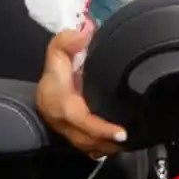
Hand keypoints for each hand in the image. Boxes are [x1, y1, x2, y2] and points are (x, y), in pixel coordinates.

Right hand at [36, 19, 126, 157]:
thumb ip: (68, 40)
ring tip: (127, 143)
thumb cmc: (58, 67)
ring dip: (106, 147)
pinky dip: (101, 147)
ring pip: (86, 146)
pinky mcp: (71, 134)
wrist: (48, 82)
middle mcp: (60, 120)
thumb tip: (85, 31)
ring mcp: (65, 130)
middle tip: (130, 139)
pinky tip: (114, 144)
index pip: (79, 119)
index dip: (100, 129)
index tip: (121, 133)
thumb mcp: (58, 49)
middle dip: (107, 142)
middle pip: (85, 139)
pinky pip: (87, 146)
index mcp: (58, 102)